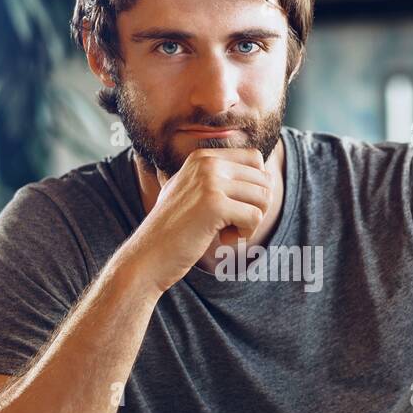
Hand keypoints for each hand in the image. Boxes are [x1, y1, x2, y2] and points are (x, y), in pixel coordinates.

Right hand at [126, 147, 269, 293]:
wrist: (148, 255)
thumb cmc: (173, 229)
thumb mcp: (191, 190)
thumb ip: (217, 176)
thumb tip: (263, 170)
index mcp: (203, 157)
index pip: (255, 159)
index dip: (255, 187)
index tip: (236, 207)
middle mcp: (207, 163)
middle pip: (264, 180)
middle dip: (257, 207)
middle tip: (233, 224)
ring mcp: (210, 182)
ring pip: (263, 198)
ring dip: (251, 222)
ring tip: (226, 232)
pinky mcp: (215, 205)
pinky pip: (255, 217)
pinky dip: (245, 235)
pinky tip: (222, 239)